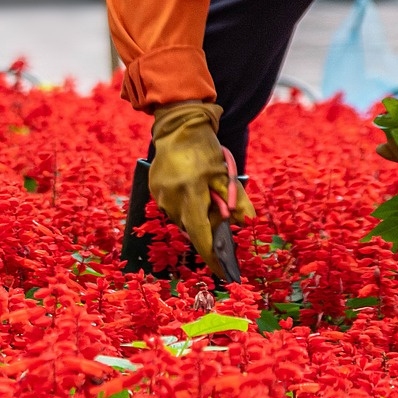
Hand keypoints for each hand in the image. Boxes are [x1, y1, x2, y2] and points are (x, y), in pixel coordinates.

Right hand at [148, 101, 254, 275]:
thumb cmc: (205, 149)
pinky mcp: (154, 188)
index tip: (223, 271)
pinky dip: (185, 204)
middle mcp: (171, 197)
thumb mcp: (226, 174)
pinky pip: (172, 206)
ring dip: (195, 214)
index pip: (200, 235)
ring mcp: (160, 193)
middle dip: (207, 227)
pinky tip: (192, 188)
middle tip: (220, 211)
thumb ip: (236, 201)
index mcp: (190, 193)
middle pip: (191, 227)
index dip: (212, 256)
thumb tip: (243, 224)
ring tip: (205, 194)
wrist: (178, 126)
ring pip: (181, 218)